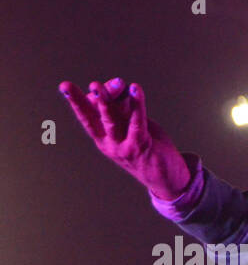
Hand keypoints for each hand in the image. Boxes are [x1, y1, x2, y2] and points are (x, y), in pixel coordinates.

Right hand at [59, 78, 190, 198]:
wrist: (166, 180)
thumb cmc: (148, 148)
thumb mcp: (132, 127)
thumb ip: (124, 109)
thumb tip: (119, 87)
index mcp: (102, 138)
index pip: (86, 117)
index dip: (76, 102)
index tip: (64, 86)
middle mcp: (108, 143)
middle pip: (97, 117)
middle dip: (94, 99)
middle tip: (92, 84)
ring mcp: (122, 146)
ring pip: (111, 120)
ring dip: (107, 101)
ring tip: (104, 85)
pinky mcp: (139, 146)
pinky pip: (137, 122)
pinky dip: (137, 104)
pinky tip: (136, 90)